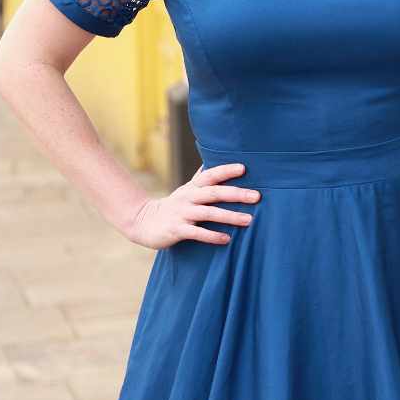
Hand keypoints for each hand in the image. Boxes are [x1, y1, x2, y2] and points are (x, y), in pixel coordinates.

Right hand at [125, 161, 261, 248]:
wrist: (142, 222)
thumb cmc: (173, 206)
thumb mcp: (187, 189)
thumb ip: (202, 178)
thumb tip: (214, 161)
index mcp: (192, 188)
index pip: (210, 175)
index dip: (226, 170)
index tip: (244, 168)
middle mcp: (188, 198)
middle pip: (214, 193)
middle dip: (236, 193)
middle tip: (257, 196)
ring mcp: (182, 214)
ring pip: (208, 213)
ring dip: (229, 216)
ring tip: (249, 220)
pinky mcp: (177, 230)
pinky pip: (196, 233)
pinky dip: (212, 236)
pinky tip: (226, 239)